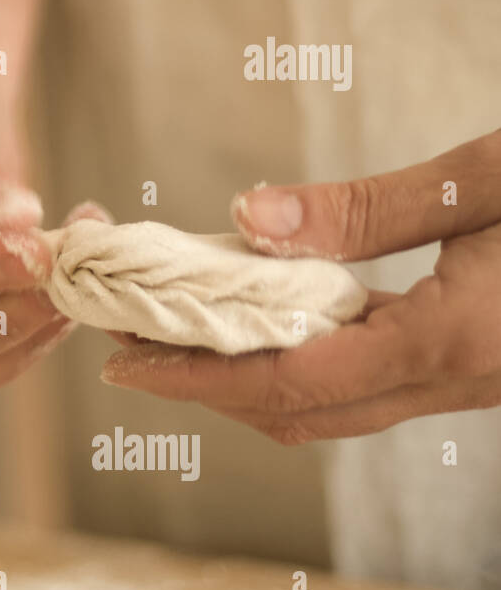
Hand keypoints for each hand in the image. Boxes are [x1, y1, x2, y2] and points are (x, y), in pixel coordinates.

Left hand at [100, 129, 500, 442]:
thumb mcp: (480, 181)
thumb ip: (364, 210)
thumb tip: (249, 216)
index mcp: (452, 343)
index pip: (291, 381)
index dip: (198, 375)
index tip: (124, 363)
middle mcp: (457, 380)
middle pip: (300, 408)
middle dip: (205, 380)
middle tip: (129, 336)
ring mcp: (469, 381)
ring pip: (334, 404)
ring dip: (250, 376)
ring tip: (178, 329)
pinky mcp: (474, 364)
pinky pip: (368, 382)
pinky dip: (302, 360)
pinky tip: (262, 320)